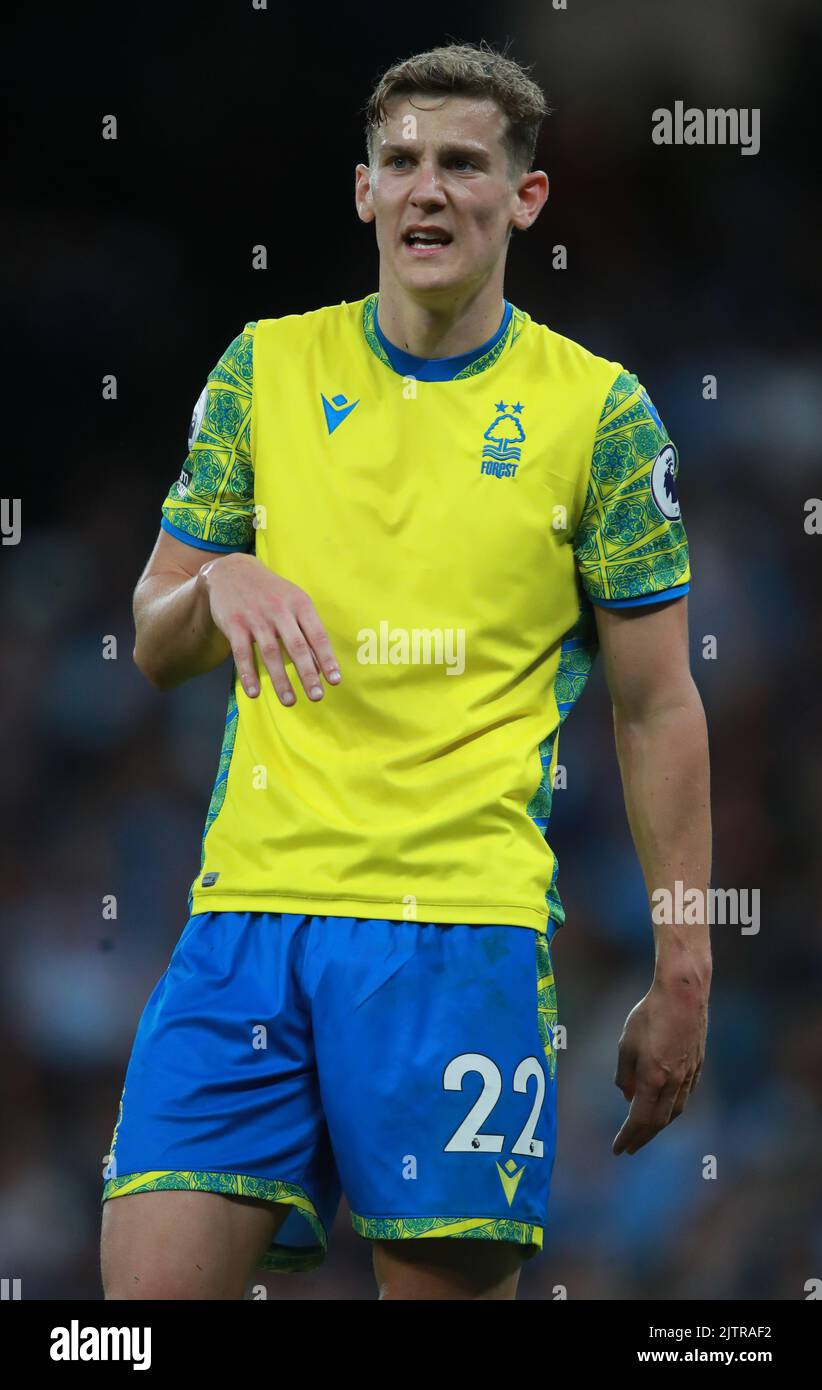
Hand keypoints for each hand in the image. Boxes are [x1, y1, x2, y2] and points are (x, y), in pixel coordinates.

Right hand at [198, 553, 340, 705]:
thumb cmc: (271, 593)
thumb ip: (307, 631)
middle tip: (317, 696)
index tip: (335, 680)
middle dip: (307, 674)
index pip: (317, 635)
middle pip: (296, 646)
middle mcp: (279, 609)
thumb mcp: (294, 602)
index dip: (327, 659)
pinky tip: (254, 693)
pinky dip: (248, 674)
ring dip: (280, 680)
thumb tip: (320, 666)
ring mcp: (256, 617)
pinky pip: (242, 653)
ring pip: (270, 653)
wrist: (232, 571)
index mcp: (299, 604)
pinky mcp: (234, 624)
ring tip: (290, 701)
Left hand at [612, 972, 708, 1155]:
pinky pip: (684, 1096)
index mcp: (655, 1079)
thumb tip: (627, 1097)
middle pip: (659, 1122)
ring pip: (675, 1111)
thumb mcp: (626, 1044)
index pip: (640, 1119)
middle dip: (642, 1138)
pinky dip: (672, 1108)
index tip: (617, 1149)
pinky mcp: (697, 1065)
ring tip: (645, 1132)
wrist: (683, 995)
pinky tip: (665, 1107)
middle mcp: (675, 1083)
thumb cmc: (649, 1015)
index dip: (628, 1136)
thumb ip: (625, 1074)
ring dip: (658, 1126)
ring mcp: (689, 1075)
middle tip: (630, 1148)